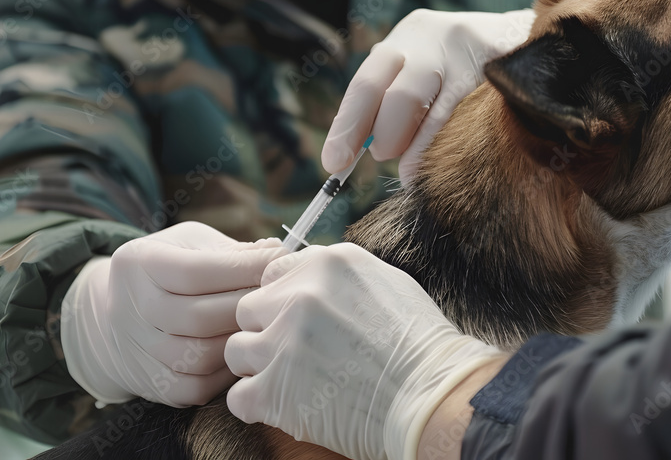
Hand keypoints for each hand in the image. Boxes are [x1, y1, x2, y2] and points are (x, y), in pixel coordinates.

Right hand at [61, 221, 284, 407]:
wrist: (117, 312)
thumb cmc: (170, 268)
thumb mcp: (190, 244)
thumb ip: (230, 250)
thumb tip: (275, 255)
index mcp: (138, 263)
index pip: (194, 271)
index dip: (244, 267)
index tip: (278, 259)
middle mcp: (129, 307)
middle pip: (197, 317)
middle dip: (246, 307)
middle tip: (276, 297)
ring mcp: (135, 349)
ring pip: (197, 357)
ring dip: (238, 341)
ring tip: (261, 324)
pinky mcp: (150, 382)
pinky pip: (194, 387)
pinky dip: (224, 374)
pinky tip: (241, 351)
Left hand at [225, 243, 504, 459]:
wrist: (433, 398)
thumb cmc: (422, 345)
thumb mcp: (388, 283)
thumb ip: (340, 277)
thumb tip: (312, 278)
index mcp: (327, 264)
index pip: (272, 274)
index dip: (282, 301)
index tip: (300, 324)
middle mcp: (300, 295)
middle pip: (249, 310)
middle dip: (267, 332)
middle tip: (297, 356)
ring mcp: (284, 342)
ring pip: (237, 350)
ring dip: (259, 368)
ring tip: (292, 382)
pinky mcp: (274, 389)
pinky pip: (238, 396)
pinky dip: (256, 406)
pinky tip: (285, 407)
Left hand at [322, 8, 534, 183]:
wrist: (536, 40)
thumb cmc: (470, 70)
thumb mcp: (429, 73)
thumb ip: (397, 105)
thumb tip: (366, 153)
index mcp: (407, 37)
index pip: (366, 82)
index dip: (347, 125)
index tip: (333, 162)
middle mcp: (430, 37)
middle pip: (389, 91)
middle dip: (378, 134)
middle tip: (379, 157)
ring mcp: (463, 50)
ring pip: (415, 101)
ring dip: (405, 144)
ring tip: (405, 170)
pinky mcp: (494, 68)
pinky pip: (457, 116)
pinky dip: (436, 147)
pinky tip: (432, 169)